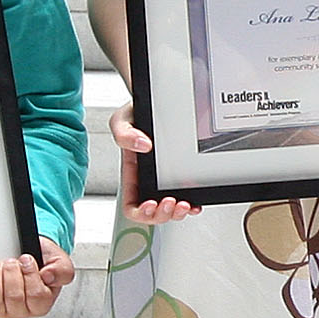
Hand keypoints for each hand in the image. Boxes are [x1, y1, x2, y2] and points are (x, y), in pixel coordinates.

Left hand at [0, 237, 74, 317]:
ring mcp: (3, 310)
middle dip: (11, 274)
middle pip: (14, 299)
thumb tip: (49, 276)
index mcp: (42, 303)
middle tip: (11, 261)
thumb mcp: (59, 261)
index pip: (37, 296)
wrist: (24, 256)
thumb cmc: (41, 261)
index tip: (27, 259)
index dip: (30, 275)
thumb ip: (62, 270)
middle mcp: (22, 310)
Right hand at [112, 106, 199, 222]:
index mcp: (133, 175)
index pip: (132, 205)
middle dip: (163, 214)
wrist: (157, 103)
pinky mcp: (182, 176)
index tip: (150, 204)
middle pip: (153, 213)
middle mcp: (149, 181)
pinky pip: (188, 197)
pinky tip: (196, 202)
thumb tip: (143, 145)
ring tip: (185, 204)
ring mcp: (166, 181)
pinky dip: (193, 205)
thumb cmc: (136, 114)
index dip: (141, 212)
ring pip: (171, 209)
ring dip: (178, 212)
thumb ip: (124, 134)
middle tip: (172, 203)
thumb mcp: (122, 120)